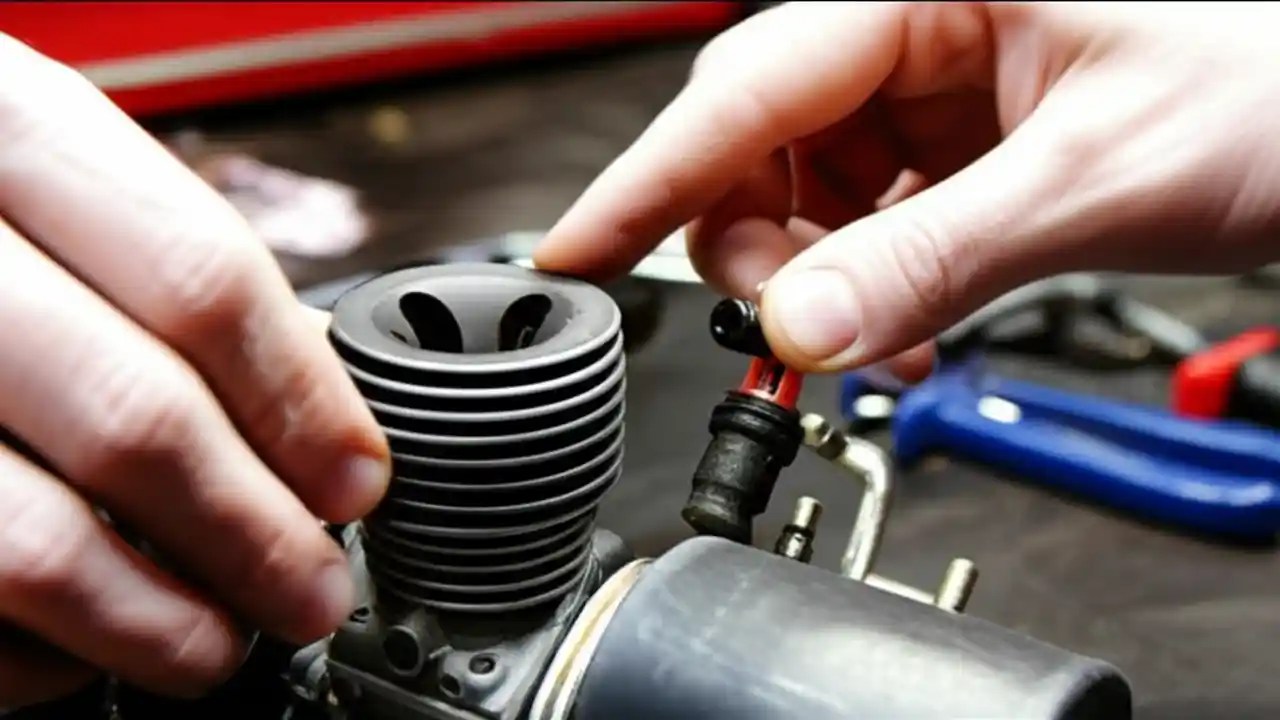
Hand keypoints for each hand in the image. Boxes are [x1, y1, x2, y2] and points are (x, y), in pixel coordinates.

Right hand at [0, 36, 388, 705]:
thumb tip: (317, 389)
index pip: (200, 278)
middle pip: (135, 417)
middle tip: (310, 588)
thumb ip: (162, 276)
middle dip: (255, 533)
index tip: (357, 482)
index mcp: (0, 128)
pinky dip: (33, 654)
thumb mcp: (41, 179)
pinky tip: (80, 644)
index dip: (304, 401)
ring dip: (155, 619)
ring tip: (218, 640)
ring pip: (32, 544)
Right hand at [535, 2, 1279, 375]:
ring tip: (881, 327)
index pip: (744, 84)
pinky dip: (869, 275)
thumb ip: (933, 256)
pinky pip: (869, 212)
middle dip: (759, 250)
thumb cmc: (1279, 87)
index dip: (648, 178)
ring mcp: (938, 82)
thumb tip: (801, 327)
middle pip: (758, 139)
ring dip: (819, 275)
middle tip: (796, 328)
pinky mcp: (961, 137)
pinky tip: (905, 307)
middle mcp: (920, 22)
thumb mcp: (1094, 176)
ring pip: (807, 186)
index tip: (574, 248)